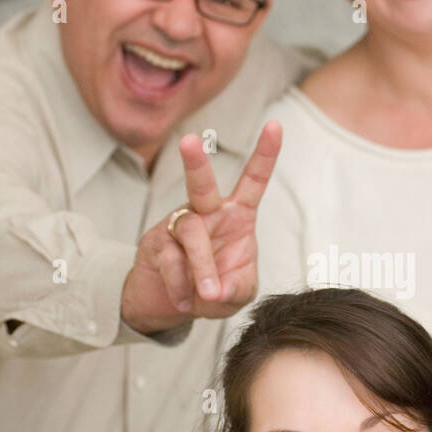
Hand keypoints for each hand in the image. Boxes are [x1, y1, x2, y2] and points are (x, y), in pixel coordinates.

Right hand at [121, 121, 282, 330]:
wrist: (170, 305)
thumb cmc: (213, 290)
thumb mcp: (236, 293)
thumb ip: (237, 289)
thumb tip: (216, 288)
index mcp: (237, 216)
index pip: (253, 181)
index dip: (265, 155)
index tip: (275, 126)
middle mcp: (207, 212)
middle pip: (202, 184)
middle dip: (195, 163)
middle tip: (189, 141)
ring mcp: (178, 224)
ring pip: (190, 234)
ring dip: (201, 268)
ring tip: (205, 295)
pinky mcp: (155, 243)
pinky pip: (170, 260)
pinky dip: (181, 286)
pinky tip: (185, 302)